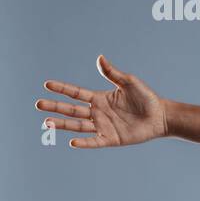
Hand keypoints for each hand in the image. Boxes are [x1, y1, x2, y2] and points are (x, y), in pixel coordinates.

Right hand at [35, 55, 168, 147]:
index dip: (62, 89)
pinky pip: (94, 141)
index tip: (46, 84)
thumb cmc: (146, 98)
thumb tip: (99, 58)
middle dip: (55, 107)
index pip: (76, 93)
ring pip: (77, 125)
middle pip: (71, 110)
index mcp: (100, 98)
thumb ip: (113, 73)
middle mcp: (98, 112)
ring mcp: (103, 126)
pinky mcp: (111, 138)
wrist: (161, 116)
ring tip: (46, 123)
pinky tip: (72, 142)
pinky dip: (84, 142)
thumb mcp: (129, 83)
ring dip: (62, 124)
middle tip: (38, 104)